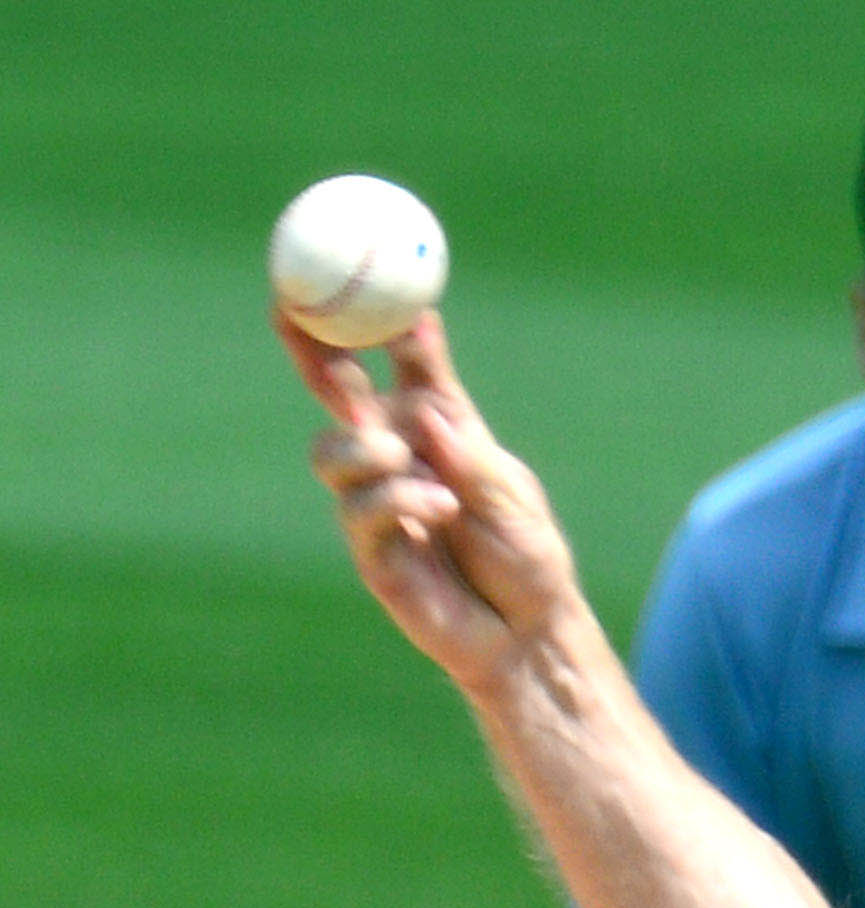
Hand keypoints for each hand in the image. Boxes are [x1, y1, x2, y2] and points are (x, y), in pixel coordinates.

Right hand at [276, 309, 578, 691]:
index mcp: (436, 426)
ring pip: (333, 449)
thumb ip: (468, 452)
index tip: (358, 272)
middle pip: (336, 389)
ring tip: (409, 463)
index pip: (392, 359)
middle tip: (292, 313)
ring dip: (367, 446)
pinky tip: (438, 509)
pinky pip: (361, 507)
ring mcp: (377, 501)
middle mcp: (396, 455)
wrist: (529, 635)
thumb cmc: (529, 560)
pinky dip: (397, 498)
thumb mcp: (511, 493)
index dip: (371, 317)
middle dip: (309, 347)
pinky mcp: (371, 551)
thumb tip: (424, 408)